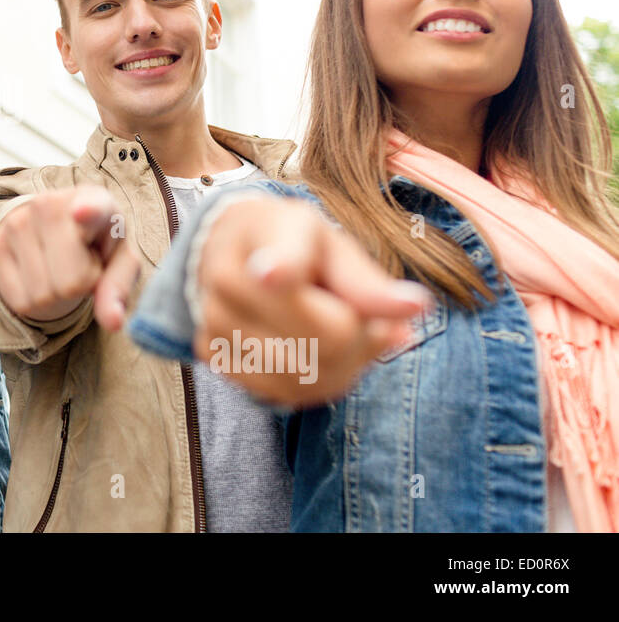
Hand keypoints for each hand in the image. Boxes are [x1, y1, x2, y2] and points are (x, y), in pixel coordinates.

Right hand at [0, 185, 139, 332]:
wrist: (57, 227)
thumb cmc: (96, 245)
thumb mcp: (118, 262)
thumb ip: (118, 288)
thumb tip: (112, 323)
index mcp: (96, 201)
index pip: (92, 207)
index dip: (88, 211)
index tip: (82, 212)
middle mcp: (50, 203)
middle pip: (70, 282)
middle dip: (80, 288)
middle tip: (80, 266)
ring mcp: (17, 222)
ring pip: (42, 295)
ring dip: (56, 295)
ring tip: (60, 267)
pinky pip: (19, 301)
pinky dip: (33, 301)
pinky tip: (39, 273)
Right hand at [193, 197, 431, 406]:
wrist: (229, 248)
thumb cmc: (291, 242)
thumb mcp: (330, 243)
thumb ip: (366, 280)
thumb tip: (417, 308)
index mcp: (261, 239)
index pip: (279, 268)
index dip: (279, 270)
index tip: (273, 273)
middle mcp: (226, 284)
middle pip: (324, 343)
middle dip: (362, 337)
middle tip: (361, 314)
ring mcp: (215, 324)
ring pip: (306, 379)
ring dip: (341, 365)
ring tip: (336, 329)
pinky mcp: (215, 358)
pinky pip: (284, 394)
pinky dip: (312, 382)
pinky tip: (311, 352)